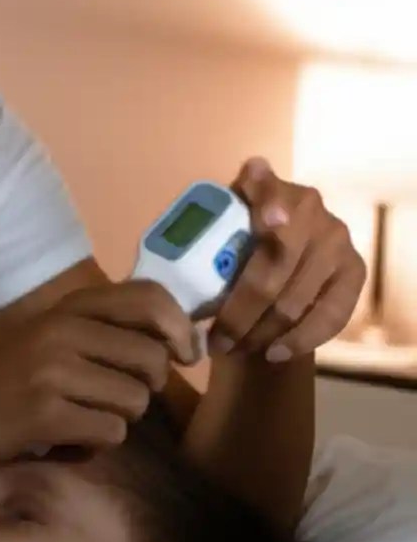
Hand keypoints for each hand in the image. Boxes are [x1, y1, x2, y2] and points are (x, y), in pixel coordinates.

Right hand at [0, 281, 197, 466]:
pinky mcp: (45, 414)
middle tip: (112, 398)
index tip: (184, 354)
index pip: (149, 298)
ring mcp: (53, 371)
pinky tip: (62, 440)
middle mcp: (63, 330)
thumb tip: (176, 342)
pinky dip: (92, 446)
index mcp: (66, 307)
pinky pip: (109, 435)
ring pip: (135, 402)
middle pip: (153, 360)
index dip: (180, 327)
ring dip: (116, 420)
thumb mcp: (47, 336)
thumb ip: (100, 330)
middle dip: (145, 389)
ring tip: (78, 419)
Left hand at [209, 157, 366, 361]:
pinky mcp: (355, 271)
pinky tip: (273, 353)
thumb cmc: (233, 241)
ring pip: (294, 299)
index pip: (266, 192)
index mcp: (268, 188)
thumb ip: (206, 226)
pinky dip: (299, 339)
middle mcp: (309, 206)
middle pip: (273, 267)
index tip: (269, 219)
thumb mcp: (216, 227)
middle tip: (215, 342)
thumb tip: (186, 236)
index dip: (270, 203)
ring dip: (260, 333)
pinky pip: (331, 315)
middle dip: (239, 313)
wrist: (274, 255)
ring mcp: (336, 239)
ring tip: (233, 350)